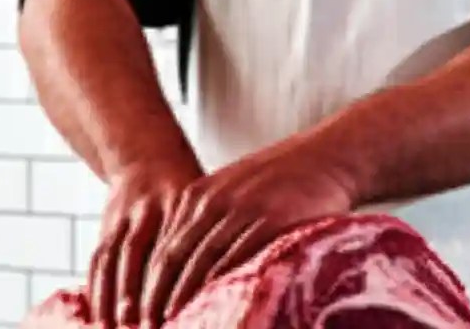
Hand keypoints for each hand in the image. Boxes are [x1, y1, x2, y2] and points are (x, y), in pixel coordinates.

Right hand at [88, 157, 202, 328]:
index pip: (177, 244)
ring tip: (116, 327)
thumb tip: (235, 276)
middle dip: (140, 292)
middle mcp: (150, 207)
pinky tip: (99, 312)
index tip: (178, 312)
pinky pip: (99, 256)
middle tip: (144, 326)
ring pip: (115, 256)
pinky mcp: (108, 223)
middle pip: (141, 251)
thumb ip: (219, 230)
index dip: (176, 279)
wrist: (147, 154)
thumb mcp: (210, 196)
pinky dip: (96, 286)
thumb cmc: (191, 186)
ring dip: (113, 295)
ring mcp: (125, 214)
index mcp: (182, 200)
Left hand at [141, 140, 360, 324]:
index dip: (149, 286)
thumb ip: (208, 220)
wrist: (328, 156)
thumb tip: (186, 264)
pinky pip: (240, 259)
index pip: (163, 249)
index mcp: (197, 195)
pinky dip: (224, 287)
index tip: (141, 314)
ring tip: (177, 326)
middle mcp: (214, 201)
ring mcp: (242, 210)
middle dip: (159, 299)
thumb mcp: (233, 189)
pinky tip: (218, 308)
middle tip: (149, 327)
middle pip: (175, 260)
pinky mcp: (271, 220)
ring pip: (203, 264)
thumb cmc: (283, 178)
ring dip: (186, 300)